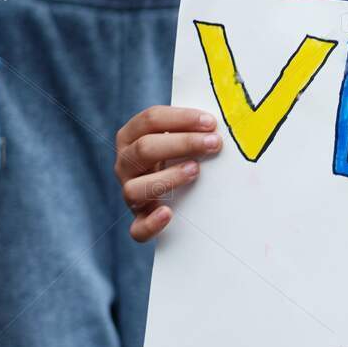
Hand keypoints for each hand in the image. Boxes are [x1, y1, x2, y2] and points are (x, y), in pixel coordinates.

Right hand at [115, 106, 220, 241]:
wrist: (173, 193)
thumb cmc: (179, 156)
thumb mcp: (179, 138)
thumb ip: (192, 128)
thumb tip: (222, 121)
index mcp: (131, 137)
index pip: (150, 119)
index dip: (181, 118)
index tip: (211, 122)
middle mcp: (125, 164)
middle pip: (145, 149)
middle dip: (183, 143)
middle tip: (214, 143)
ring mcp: (129, 193)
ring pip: (135, 188)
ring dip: (168, 178)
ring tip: (196, 170)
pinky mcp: (139, 220)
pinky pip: (138, 228)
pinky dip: (151, 223)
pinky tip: (169, 213)